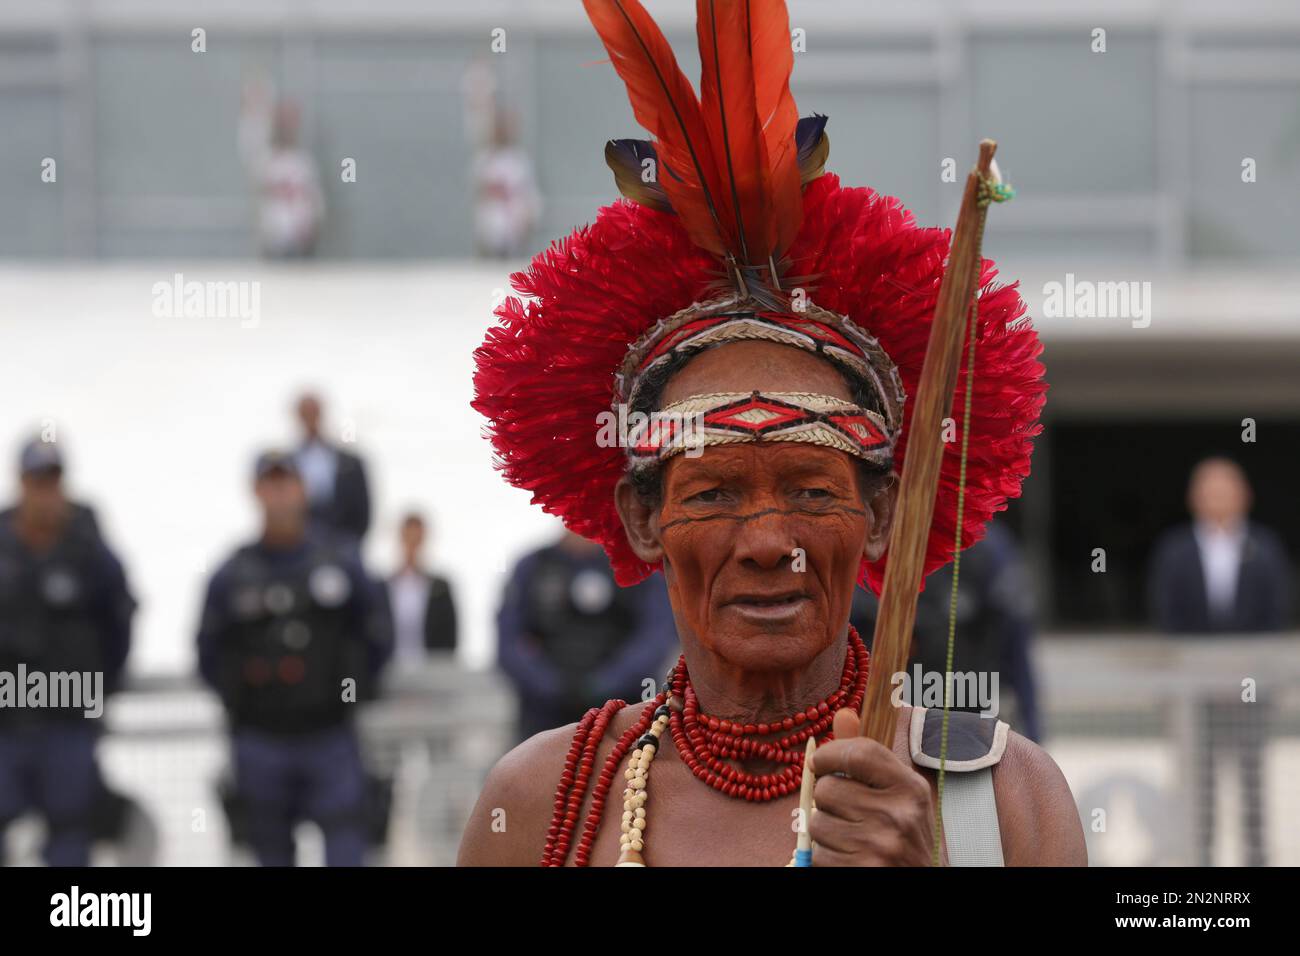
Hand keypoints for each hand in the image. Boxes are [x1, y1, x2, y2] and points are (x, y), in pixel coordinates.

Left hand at [807, 708, 936, 865]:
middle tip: (848, 814)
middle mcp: (899, 814)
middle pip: (827, 788)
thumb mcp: (895, 794)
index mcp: (910, 788)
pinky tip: (849, 858)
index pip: (858, 752)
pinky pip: (817, 854)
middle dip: (828, 802)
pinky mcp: (862, 870)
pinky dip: (826, 858)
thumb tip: (844, 713)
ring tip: (851, 839)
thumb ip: (867, 756)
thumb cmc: (902, 836)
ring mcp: (881, 845)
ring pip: (816, 822)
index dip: (829, 754)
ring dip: (825, 832)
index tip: (820, 763)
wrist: (919, 884)